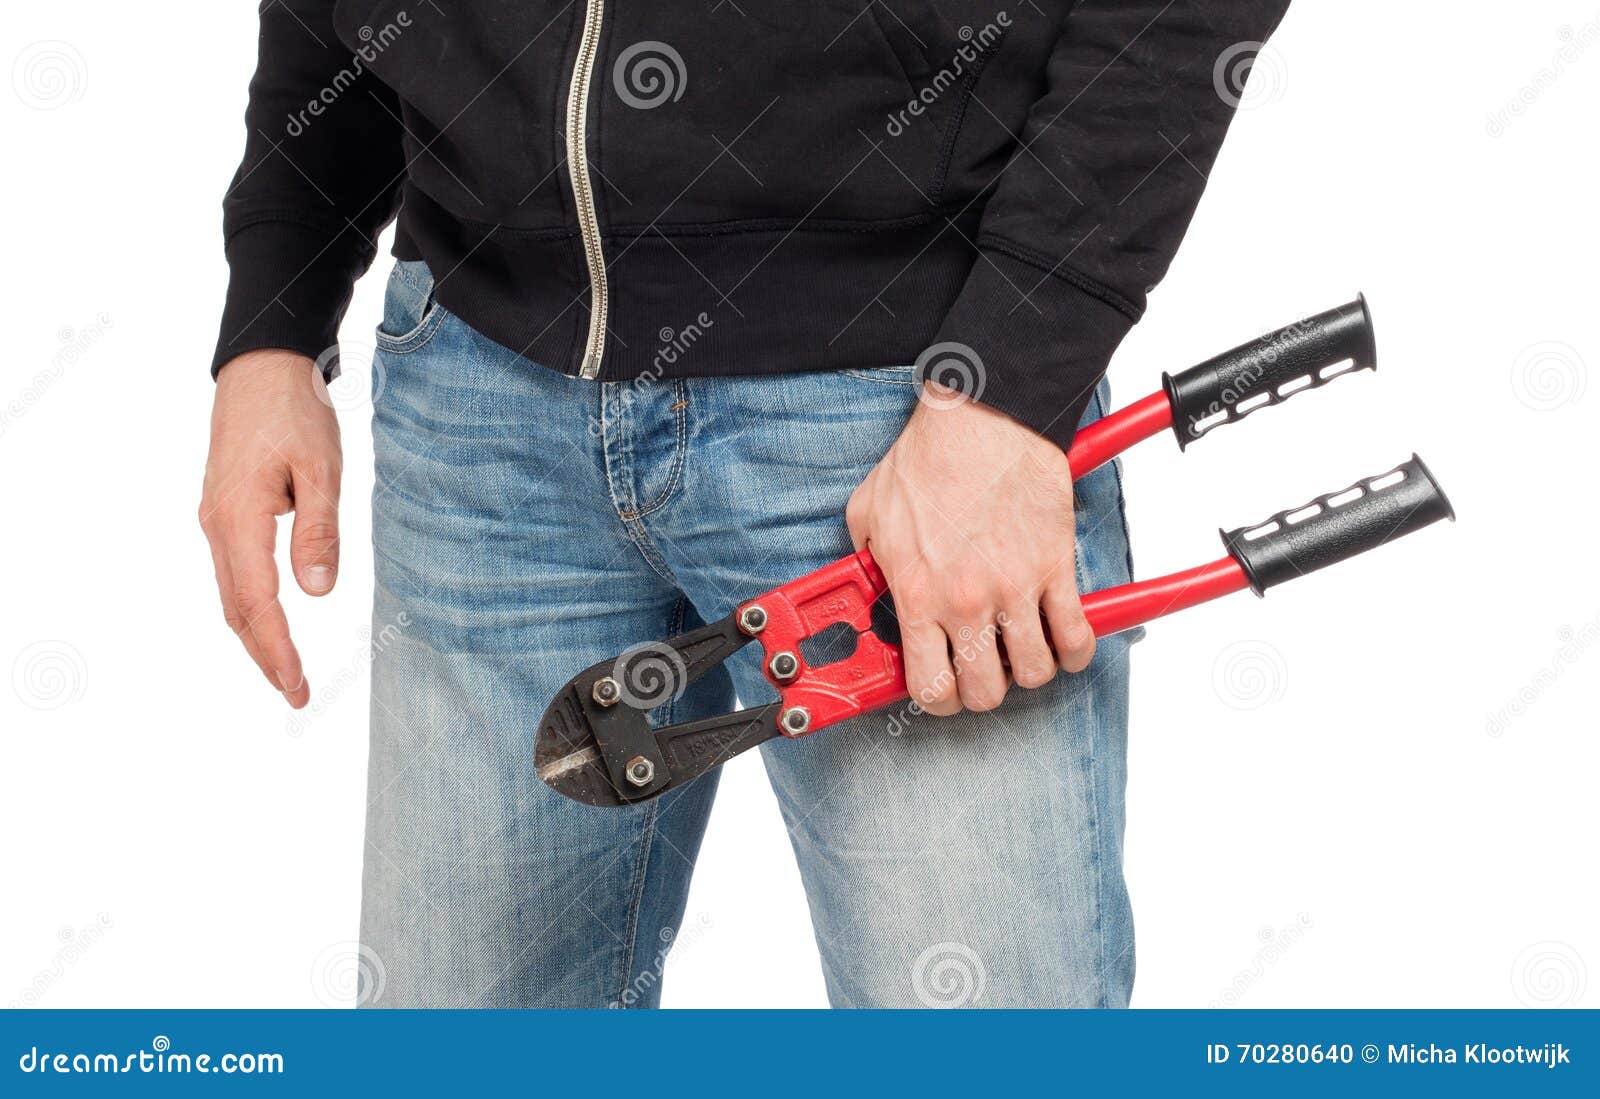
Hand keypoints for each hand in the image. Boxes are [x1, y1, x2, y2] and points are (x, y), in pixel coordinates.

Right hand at [198, 349, 341, 708]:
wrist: (261, 364)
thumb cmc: (295, 411)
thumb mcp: (322, 469)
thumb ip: (319, 531)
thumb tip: (318, 593)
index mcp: (240, 519)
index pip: (258, 604)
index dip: (278, 651)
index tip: (298, 687)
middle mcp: (218, 525)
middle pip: (237, 610)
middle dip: (265, 656)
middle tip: (296, 695)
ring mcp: (216, 518)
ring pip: (232, 593)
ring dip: (256, 635)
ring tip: (286, 671)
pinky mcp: (224, 510)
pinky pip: (234, 571)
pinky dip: (250, 606)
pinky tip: (270, 622)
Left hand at [846, 385, 1094, 715]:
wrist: (983, 418)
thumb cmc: (928, 458)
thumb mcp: (869, 514)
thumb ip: (865, 562)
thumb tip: (866, 587)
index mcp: (919, 594)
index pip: (928, 687)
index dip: (935, 699)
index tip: (939, 688)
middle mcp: (968, 601)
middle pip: (985, 692)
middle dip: (982, 689)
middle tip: (981, 668)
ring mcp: (1016, 588)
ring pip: (1036, 672)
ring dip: (1029, 670)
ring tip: (1019, 650)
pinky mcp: (1056, 569)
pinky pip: (1077, 636)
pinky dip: (1074, 650)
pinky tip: (1061, 641)